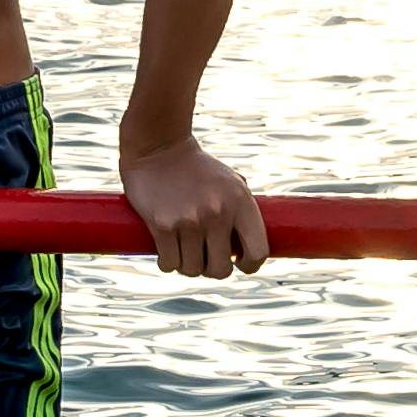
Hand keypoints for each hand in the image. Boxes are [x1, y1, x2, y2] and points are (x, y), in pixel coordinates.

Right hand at [119, 133, 267, 277]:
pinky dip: (168, 262)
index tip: (239, 263)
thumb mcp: (231, 182)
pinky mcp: (162, 225)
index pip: (258, 252)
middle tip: (205, 257)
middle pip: (221, 270)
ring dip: (187, 266)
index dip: (250, 265)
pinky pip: (169, 264)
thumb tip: (250, 247)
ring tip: (184, 251)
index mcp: (240, 202)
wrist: (159, 146)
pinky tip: (167, 251)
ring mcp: (190, 221)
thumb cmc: (198, 169)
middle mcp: (218, 213)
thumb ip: (242, 211)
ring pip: (192, 270)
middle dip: (212, 269)